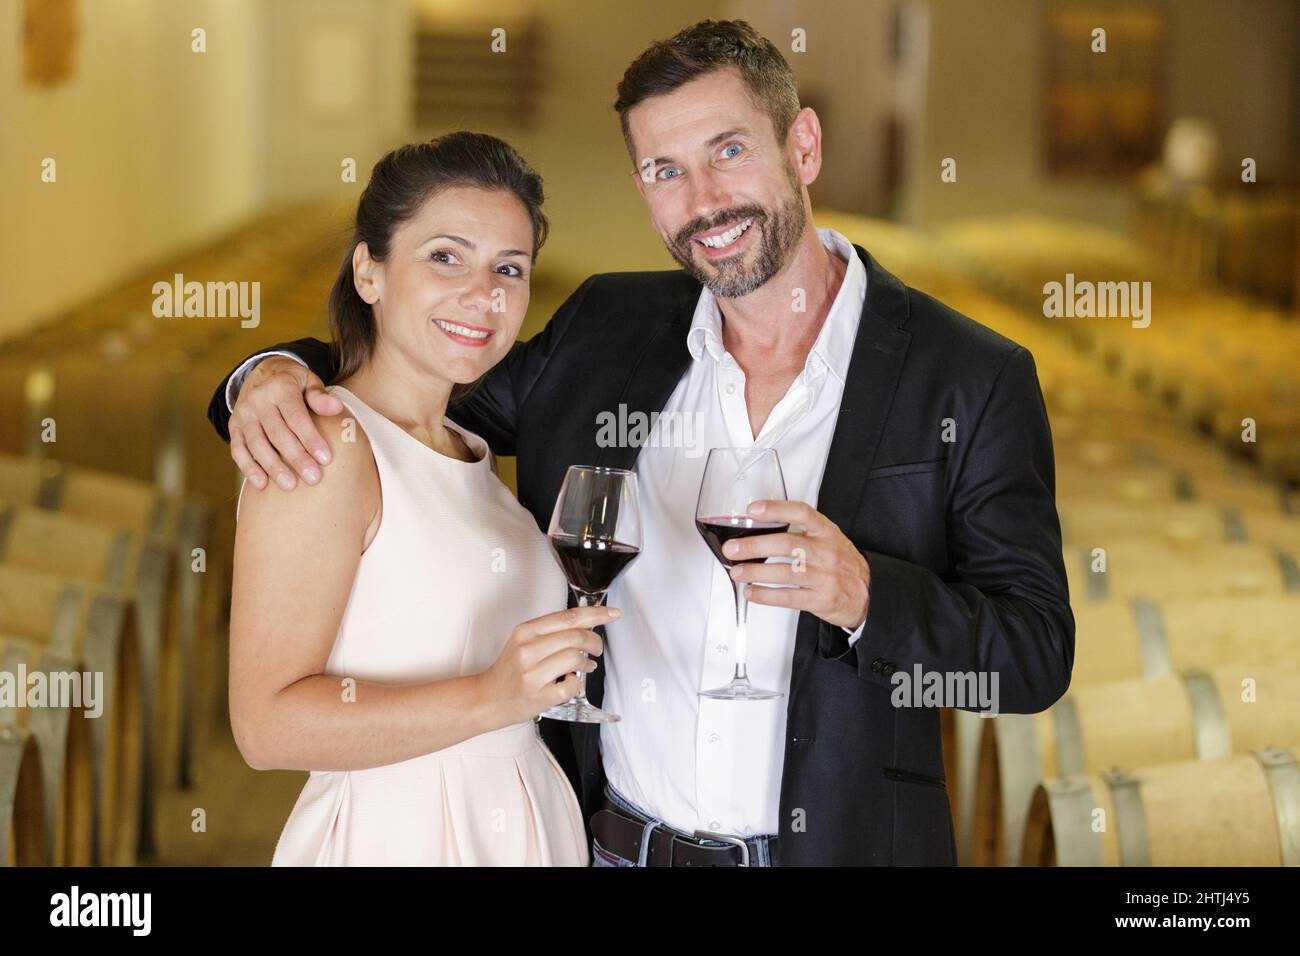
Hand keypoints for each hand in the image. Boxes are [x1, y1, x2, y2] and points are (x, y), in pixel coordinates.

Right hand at [230, 356, 344, 490]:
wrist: (262, 373)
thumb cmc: (294, 383)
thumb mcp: (309, 381)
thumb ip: (320, 396)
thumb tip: (336, 407)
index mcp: (280, 388)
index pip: (296, 417)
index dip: (310, 438)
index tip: (325, 458)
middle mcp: (257, 400)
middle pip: (277, 434)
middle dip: (296, 458)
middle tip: (313, 478)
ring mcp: (243, 415)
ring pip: (257, 444)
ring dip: (273, 467)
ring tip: (290, 486)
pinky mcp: (234, 427)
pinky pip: (238, 449)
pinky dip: (248, 468)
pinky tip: (262, 484)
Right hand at [477, 604, 618, 724]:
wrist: (487, 698)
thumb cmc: (510, 670)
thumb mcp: (524, 641)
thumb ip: (553, 631)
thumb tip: (588, 623)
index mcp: (526, 631)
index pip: (569, 617)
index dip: (596, 614)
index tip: (613, 614)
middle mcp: (528, 649)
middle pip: (577, 636)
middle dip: (595, 641)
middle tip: (597, 647)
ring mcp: (533, 674)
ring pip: (576, 658)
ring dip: (587, 662)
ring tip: (586, 665)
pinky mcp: (538, 696)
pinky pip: (572, 685)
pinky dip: (576, 682)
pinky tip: (570, 681)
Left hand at [724, 500, 870, 629]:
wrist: (868, 593)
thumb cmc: (841, 563)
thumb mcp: (828, 539)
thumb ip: (800, 532)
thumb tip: (758, 528)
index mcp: (826, 532)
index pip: (801, 513)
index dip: (776, 509)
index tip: (752, 509)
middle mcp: (826, 552)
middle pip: (787, 544)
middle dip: (754, 546)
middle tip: (732, 549)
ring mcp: (824, 577)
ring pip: (785, 572)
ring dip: (755, 572)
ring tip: (737, 572)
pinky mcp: (821, 600)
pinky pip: (789, 597)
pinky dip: (766, 596)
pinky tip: (752, 592)